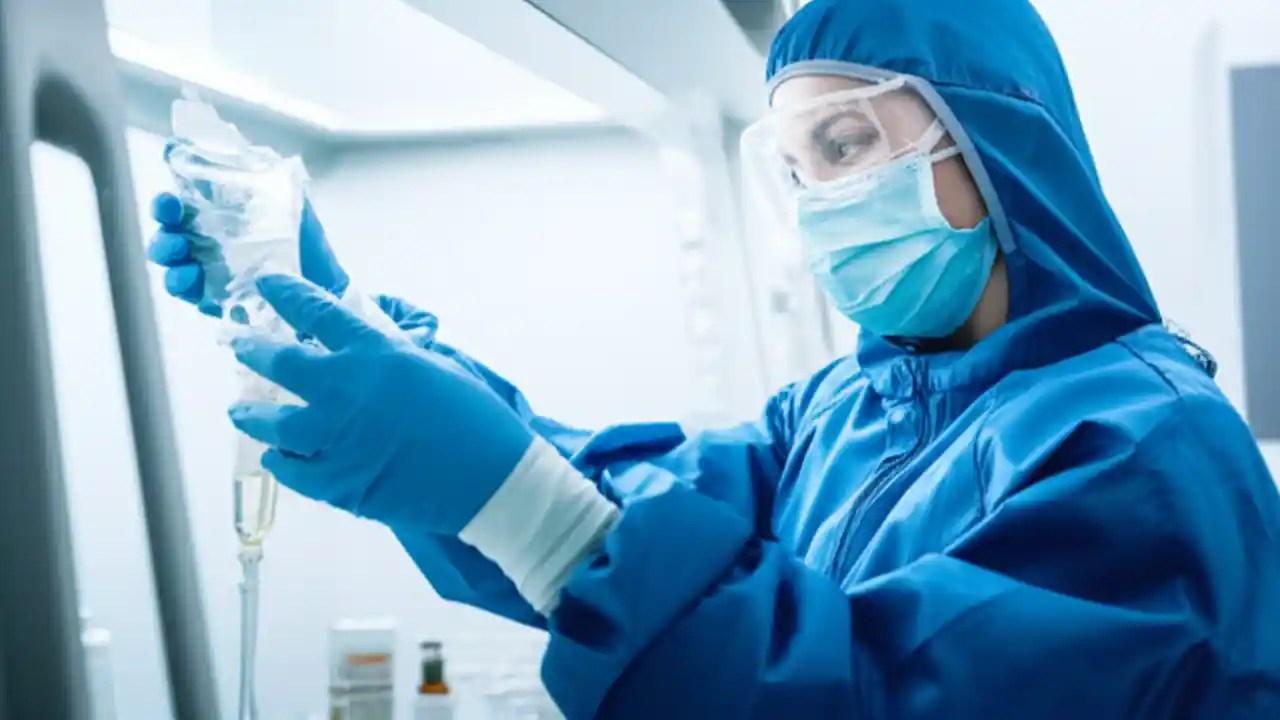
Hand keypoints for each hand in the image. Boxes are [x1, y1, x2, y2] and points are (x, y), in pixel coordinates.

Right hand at [147, 188, 347, 316]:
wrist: (326, 286)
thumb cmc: (306, 242)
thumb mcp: (288, 200)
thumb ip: (262, 172)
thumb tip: (233, 143)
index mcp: (217, 215)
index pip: (179, 203)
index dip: (167, 201)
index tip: (171, 199)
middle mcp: (205, 242)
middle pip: (167, 233)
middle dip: (163, 228)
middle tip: (173, 226)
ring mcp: (207, 272)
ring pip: (172, 264)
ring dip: (169, 259)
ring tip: (183, 260)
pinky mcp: (216, 301)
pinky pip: (191, 296)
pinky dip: (188, 287)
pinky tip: (196, 281)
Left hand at [227, 275, 534, 534]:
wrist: (492, 480)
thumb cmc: (474, 420)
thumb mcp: (432, 368)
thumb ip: (387, 358)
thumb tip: (360, 354)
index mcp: (375, 354)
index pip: (315, 310)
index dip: (284, 293)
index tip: (266, 284)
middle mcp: (346, 390)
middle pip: (279, 361)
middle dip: (252, 347)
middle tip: (237, 341)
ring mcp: (336, 439)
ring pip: (272, 422)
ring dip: (251, 414)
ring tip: (240, 410)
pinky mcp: (337, 483)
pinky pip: (290, 468)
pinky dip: (280, 458)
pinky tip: (276, 453)